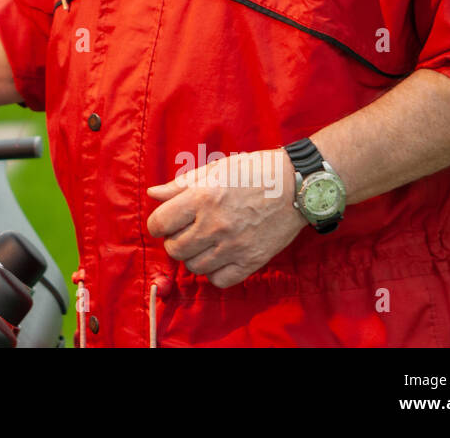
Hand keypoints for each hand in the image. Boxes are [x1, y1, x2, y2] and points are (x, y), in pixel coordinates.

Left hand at [145, 149, 304, 288]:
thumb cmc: (253, 171)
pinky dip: (214, 272)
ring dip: (193, 256)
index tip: (166, 223)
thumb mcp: (214, 170)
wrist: (296, 185)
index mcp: (202, 197)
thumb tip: (152, 194)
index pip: (159, 224)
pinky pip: (220, 280)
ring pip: (194, 267)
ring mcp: (234, 246)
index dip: (158, 225)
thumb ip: (180, 185)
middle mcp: (215, 224)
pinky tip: (219, 256)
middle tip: (186, 232)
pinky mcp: (252, 260)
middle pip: (174, 249)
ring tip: (204, 242)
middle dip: (174, 241)